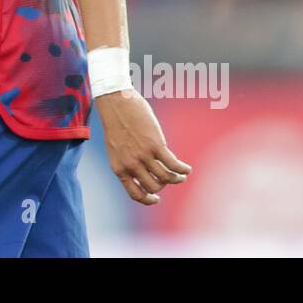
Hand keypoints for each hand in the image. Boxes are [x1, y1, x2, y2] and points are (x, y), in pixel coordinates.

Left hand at [94, 88, 191, 204]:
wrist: (115, 103)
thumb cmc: (116, 123)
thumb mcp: (116, 149)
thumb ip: (126, 163)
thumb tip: (142, 174)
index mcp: (119, 168)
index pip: (135, 193)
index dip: (148, 199)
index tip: (157, 199)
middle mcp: (131, 165)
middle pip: (154, 187)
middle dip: (164, 185)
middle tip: (169, 178)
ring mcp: (143, 155)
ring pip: (166, 177)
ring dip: (177, 178)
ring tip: (182, 176)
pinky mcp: (155, 145)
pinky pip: (173, 164)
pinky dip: (182, 169)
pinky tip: (187, 168)